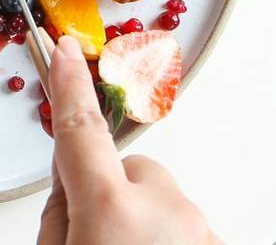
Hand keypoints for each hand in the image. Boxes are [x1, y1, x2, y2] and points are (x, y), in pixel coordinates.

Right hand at [38, 36, 220, 244]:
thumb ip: (58, 213)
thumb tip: (70, 182)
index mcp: (112, 210)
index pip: (81, 128)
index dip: (70, 84)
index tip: (66, 50)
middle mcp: (164, 210)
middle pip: (126, 169)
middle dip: (109, 194)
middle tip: (94, 240)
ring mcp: (199, 229)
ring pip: (157, 199)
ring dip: (140, 224)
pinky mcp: (218, 244)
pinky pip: (183, 225)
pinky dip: (166, 239)